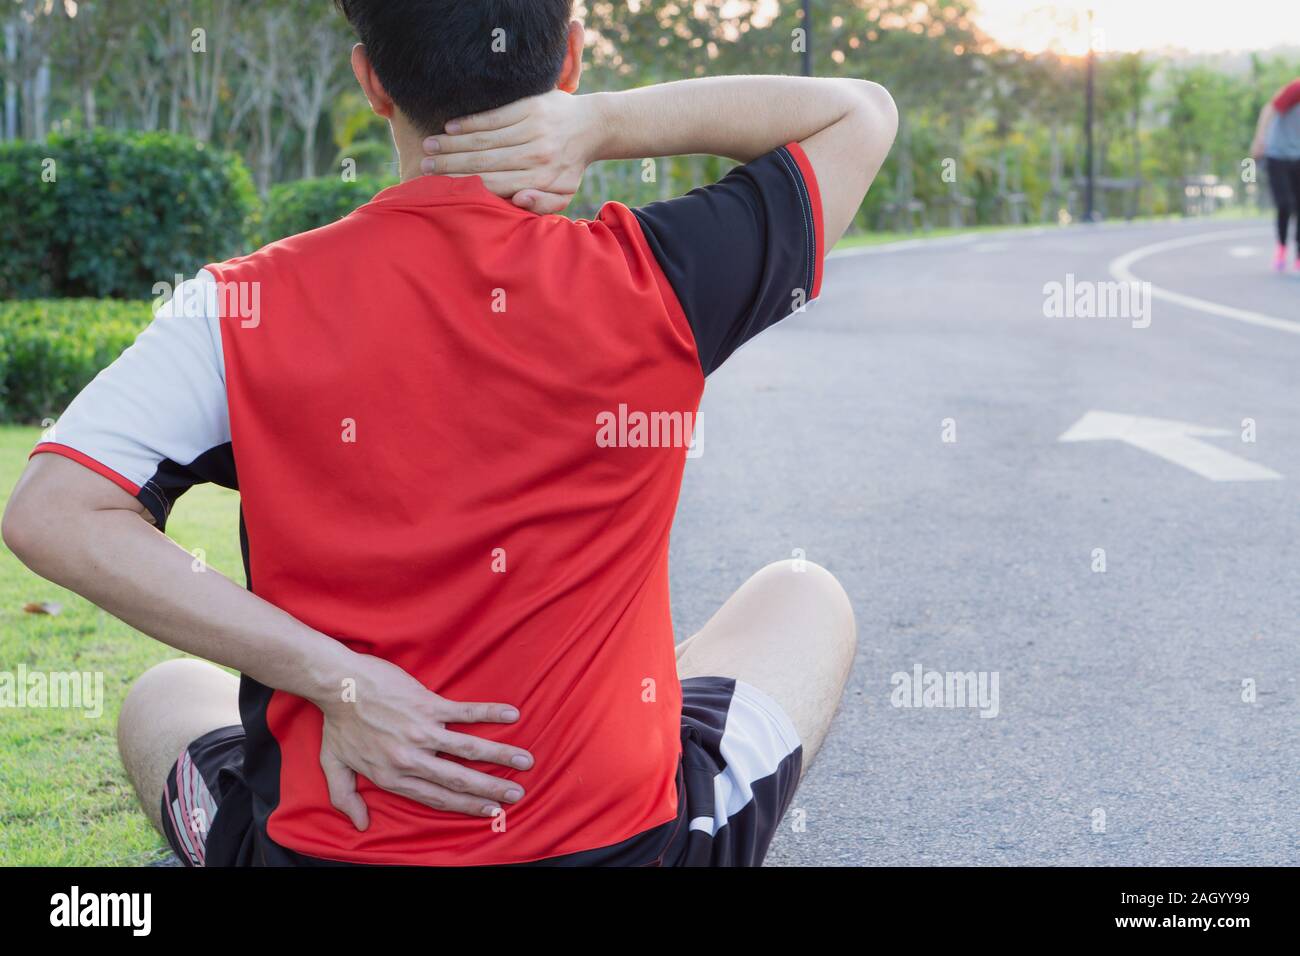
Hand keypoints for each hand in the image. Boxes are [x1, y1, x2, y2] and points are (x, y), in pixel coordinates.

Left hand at [313, 652, 533, 827]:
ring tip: (525, 761)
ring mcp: (422, 731)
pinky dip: (490, 713)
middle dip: (491, 789)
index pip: (436, 797)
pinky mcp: (428, 705)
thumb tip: (361, 823)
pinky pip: (465, 712)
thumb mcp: (333, 765)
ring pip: (469, 748)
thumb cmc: (337, 723)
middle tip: (517, 794)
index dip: (466, 806)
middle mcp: (411, 758)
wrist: (339, 683)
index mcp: (392, 776)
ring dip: (501, 756)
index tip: (490, 811)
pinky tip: (512, 714)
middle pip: (459, 779)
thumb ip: (345, 797)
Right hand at [421, 90, 599, 213]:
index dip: (465, 186)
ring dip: (453, 143)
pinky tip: (450, 127)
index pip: (495, 184)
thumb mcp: (564, 194)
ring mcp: (532, 129)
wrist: (591, 126)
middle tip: (424, 167)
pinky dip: (470, 122)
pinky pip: (494, 117)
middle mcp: (536, 155)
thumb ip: (542, 205)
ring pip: (485, 139)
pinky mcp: (529, 107)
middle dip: (451, 165)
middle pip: (485, 162)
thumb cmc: (569, 166)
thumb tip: (518, 202)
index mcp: (541, 179)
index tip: (440, 188)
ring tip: (429, 146)